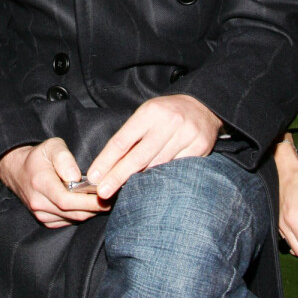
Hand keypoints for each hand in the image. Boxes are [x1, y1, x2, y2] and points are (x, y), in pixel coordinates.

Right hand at [0, 139, 107, 227]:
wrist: (17, 170)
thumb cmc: (39, 156)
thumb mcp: (52, 147)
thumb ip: (65, 159)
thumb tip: (76, 177)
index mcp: (40, 183)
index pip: (66, 200)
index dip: (88, 202)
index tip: (106, 197)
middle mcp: (38, 202)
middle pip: (73, 213)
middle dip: (95, 208)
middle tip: (112, 199)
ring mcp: (40, 214)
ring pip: (72, 219)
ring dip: (90, 212)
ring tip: (104, 200)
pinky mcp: (44, 220)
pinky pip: (68, 222)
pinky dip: (80, 215)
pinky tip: (88, 205)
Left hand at [86, 94, 220, 199]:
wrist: (203, 105)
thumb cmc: (166, 113)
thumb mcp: (146, 115)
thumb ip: (130, 138)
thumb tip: (108, 167)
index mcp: (149, 112)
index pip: (122, 140)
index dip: (106, 160)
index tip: (94, 177)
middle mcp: (168, 122)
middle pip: (138, 157)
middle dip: (118, 176)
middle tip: (103, 192)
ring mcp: (186, 134)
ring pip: (158, 166)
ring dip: (140, 181)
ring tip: (125, 192)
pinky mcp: (200, 147)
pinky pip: (177, 169)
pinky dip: (164, 179)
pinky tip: (154, 186)